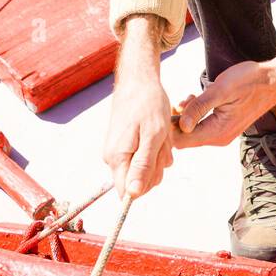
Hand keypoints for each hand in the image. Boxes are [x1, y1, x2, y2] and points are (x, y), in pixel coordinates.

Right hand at [103, 71, 173, 199]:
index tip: (156, 159)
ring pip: (146, 167)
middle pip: (141, 180)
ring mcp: (120, 150)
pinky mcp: (126, 144)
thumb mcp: (153, 135)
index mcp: (117, 158)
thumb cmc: (148, 104)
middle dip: (157, 164)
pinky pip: (146, 155)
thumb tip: (132, 194)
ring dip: (160, 152)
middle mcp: (114, 157)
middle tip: (162, 139)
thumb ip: (143, 165)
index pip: (129, 192)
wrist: (139, 80)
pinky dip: (157, 145)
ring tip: (161, 131)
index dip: (147, 182)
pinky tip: (158, 130)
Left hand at [171, 57, 275, 148]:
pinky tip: (197, 99)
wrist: (273, 80)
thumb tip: (181, 125)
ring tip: (191, 97)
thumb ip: (199, 108)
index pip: (182, 140)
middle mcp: (219, 137)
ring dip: (186, 116)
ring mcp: (222, 133)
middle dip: (177, 120)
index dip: (170, 127)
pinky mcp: (224, 126)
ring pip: (193, 131)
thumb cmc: (249, 81)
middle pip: (185, 138)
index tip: (168, 108)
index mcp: (217, 132)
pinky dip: (195, 115)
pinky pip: (202, 126)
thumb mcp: (220, 90)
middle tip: (181, 99)